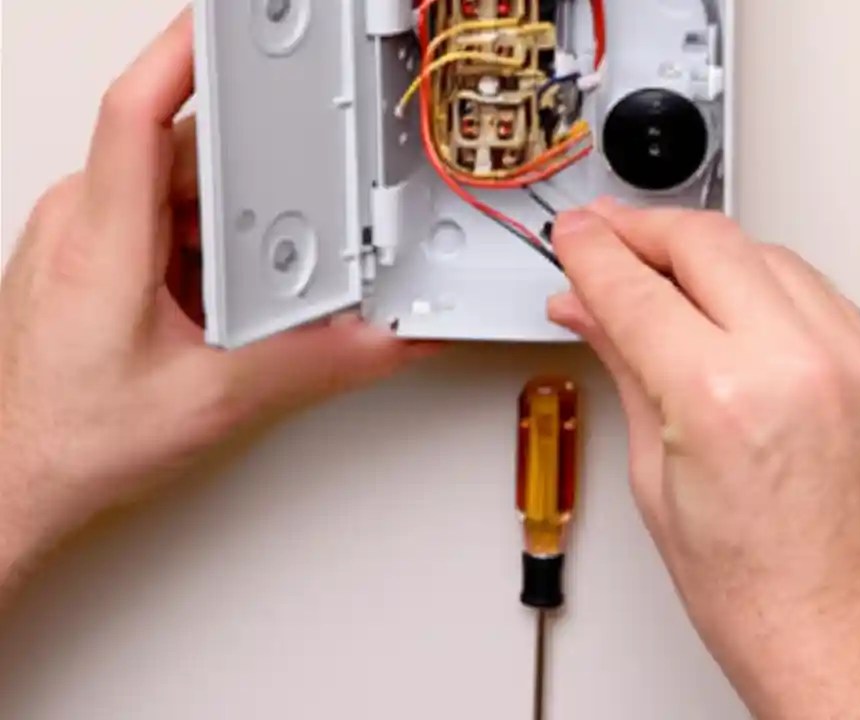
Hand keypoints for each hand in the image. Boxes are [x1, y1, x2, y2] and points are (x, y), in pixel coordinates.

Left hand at [0, 9, 439, 587]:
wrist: (15, 482)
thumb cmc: (72, 442)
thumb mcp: (215, 402)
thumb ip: (318, 364)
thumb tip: (385, 339)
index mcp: (102, 242)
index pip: (135, 111)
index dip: (184, 54)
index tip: (229, 24)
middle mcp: (81, 221)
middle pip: (180, 151)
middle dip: (253, 181)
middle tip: (300, 214)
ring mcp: (80, 235)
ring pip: (174, 185)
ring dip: (231, 222)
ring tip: (258, 282)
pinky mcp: (89, 254)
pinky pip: (159, 215)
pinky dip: (206, 244)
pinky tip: (225, 297)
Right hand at [549, 200, 859, 718]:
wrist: (843, 634)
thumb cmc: (756, 590)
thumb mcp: (656, 479)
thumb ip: (626, 369)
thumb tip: (592, 313)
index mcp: (723, 398)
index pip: (636, 286)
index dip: (591, 251)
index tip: (575, 238)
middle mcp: (798, 365)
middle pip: (709, 241)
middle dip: (647, 228)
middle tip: (611, 235)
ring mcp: (855, 363)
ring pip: (772, 253)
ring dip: (711, 250)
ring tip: (670, 270)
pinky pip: (821, 294)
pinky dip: (772, 285)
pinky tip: (740, 301)